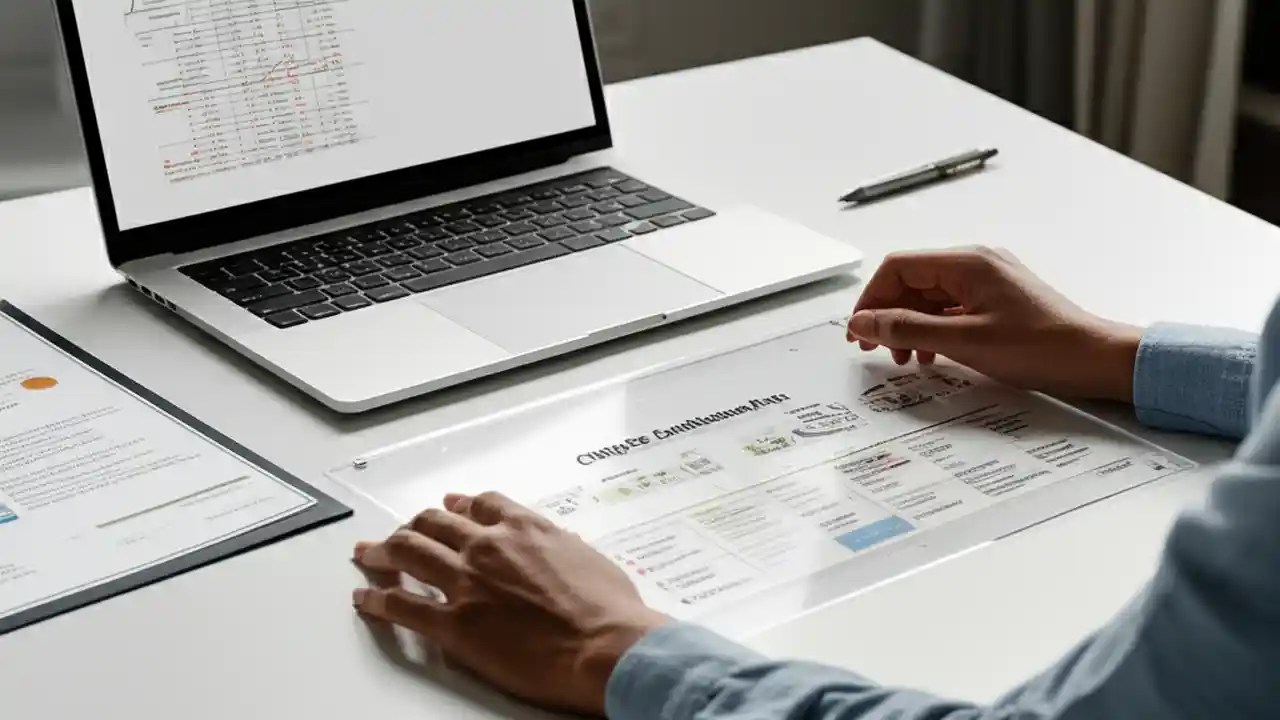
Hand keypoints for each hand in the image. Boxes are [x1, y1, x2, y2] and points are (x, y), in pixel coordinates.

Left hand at [352, 492, 667, 716]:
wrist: (605, 644)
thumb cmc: (608, 610)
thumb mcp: (590, 560)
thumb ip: (564, 549)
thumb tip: (562, 549)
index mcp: (525, 529)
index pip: (480, 505)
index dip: (459, 504)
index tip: (450, 505)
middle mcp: (488, 547)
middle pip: (435, 523)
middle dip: (413, 524)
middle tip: (400, 531)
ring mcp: (466, 582)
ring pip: (409, 552)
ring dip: (383, 551)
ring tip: (369, 554)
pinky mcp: (453, 623)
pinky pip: (402, 606)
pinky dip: (377, 600)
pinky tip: (366, 599)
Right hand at [847, 246, 1141, 401]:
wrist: (1094, 358)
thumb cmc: (1040, 347)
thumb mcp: (964, 341)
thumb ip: (908, 328)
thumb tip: (863, 321)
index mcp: (967, 263)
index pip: (898, 268)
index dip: (871, 299)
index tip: (859, 331)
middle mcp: (975, 264)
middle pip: (911, 281)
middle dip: (887, 315)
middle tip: (873, 348)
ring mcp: (987, 282)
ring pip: (929, 297)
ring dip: (909, 325)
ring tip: (904, 358)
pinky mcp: (997, 301)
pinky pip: (950, 309)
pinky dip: (932, 330)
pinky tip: (931, 355)